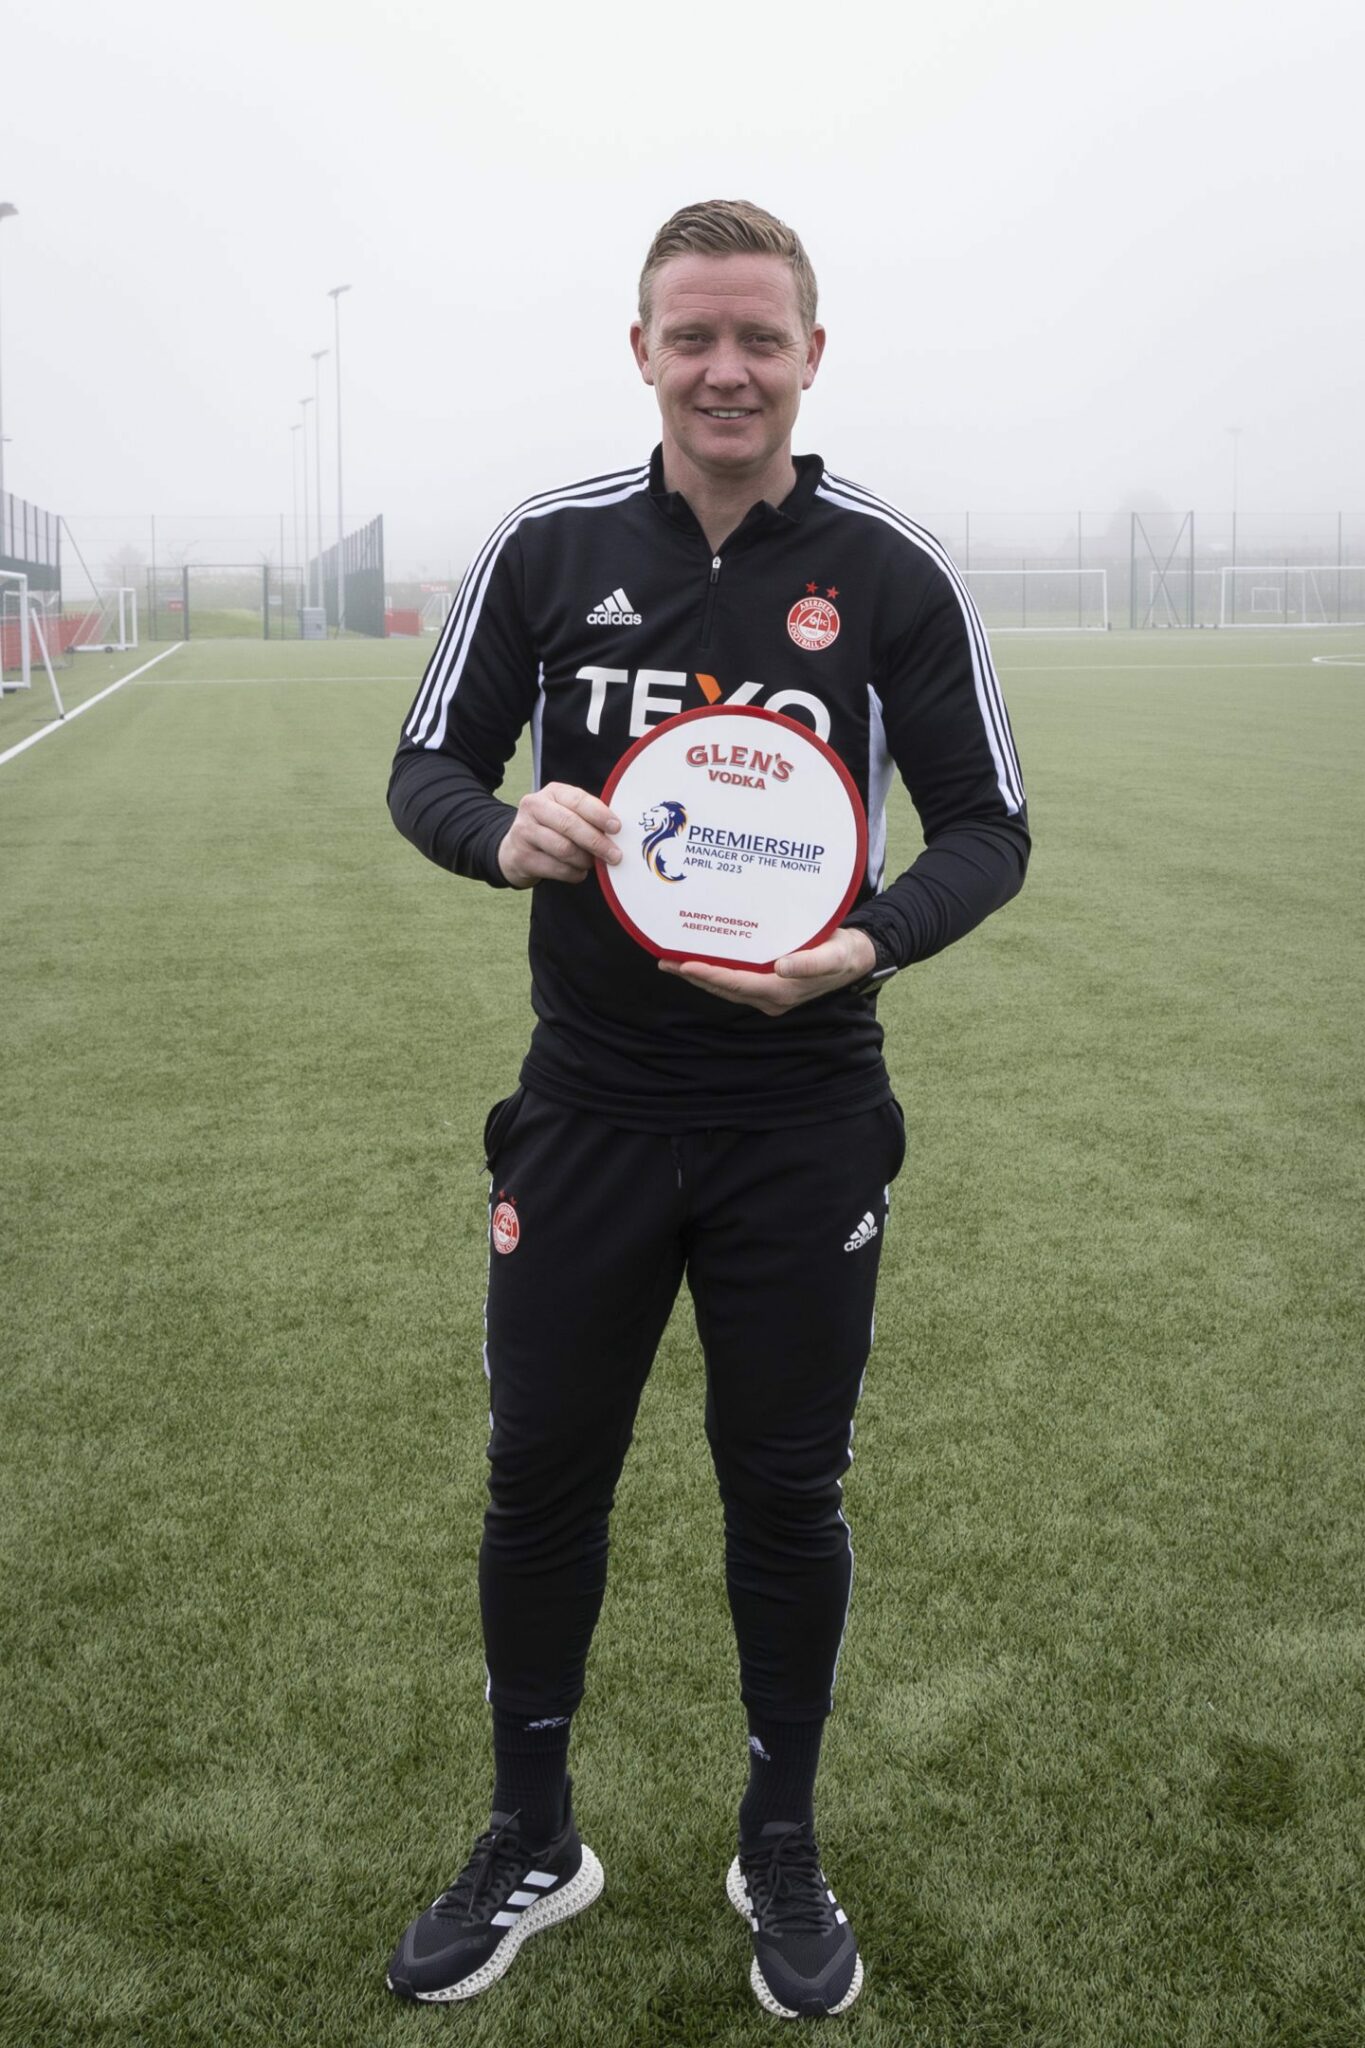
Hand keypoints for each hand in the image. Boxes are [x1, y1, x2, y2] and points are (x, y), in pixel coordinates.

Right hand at [497, 783, 620, 887]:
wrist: (514, 849)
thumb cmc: (551, 829)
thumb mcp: (566, 813)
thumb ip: (587, 817)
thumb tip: (615, 832)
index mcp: (552, 792)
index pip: (578, 800)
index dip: (599, 814)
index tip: (616, 828)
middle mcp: (534, 807)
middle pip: (570, 825)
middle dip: (596, 842)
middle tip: (614, 855)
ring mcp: (524, 831)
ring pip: (564, 849)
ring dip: (584, 860)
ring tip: (591, 863)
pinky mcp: (521, 856)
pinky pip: (557, 868)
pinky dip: (573, 873)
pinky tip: (578, 872)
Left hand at [658, 927, 876, 1015]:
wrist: (856, 957)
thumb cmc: (844, 953)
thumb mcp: (833, 955)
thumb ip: (810, 962)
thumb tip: (782, 967)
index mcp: (782, 992)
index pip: (737, 984)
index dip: (710, 975)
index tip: (686, 964)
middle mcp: (770, 997)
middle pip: (724, 988)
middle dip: (694, 976)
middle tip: (665, 962)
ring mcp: (768, 993)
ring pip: (726, 986)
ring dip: (700, 975)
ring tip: (673, 961)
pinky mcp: (768, 984)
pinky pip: (734, 980)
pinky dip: (715, 971)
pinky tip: (701, 959)